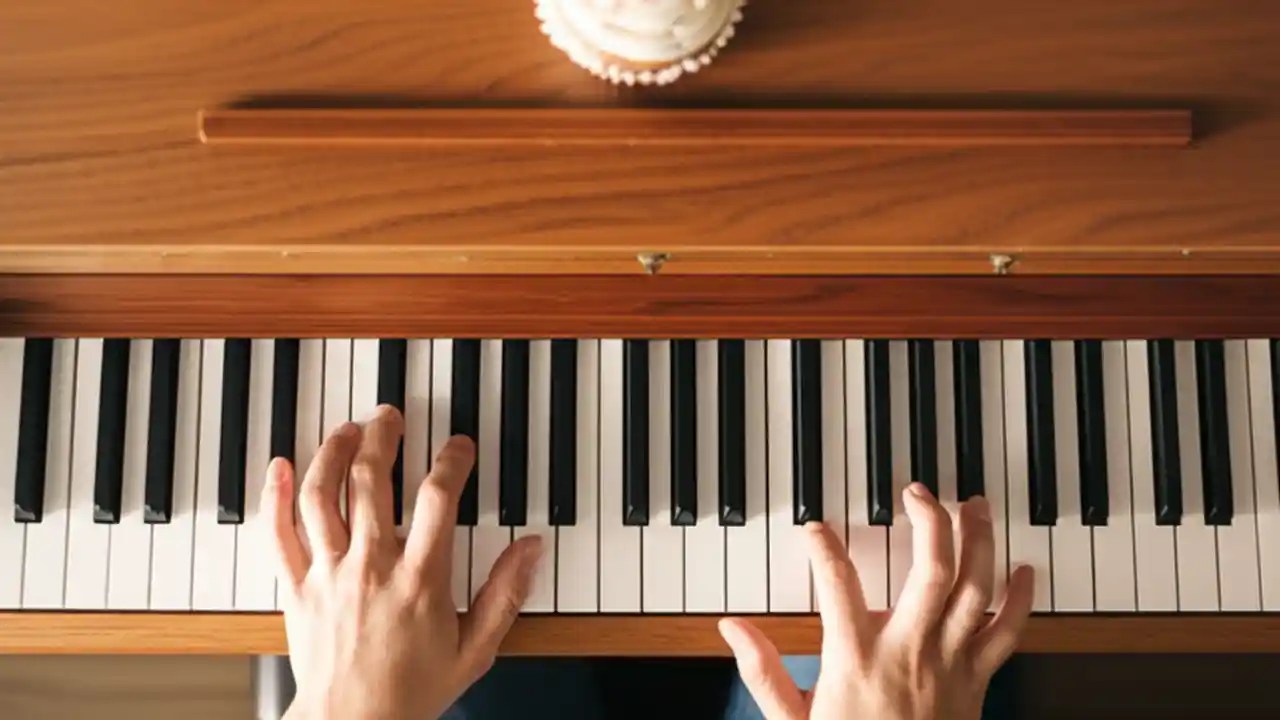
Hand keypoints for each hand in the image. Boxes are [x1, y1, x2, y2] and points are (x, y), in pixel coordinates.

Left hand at [263, 405, 543, 719]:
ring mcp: (329, 574)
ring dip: (333, 452)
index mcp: (419, 579)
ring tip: (347, 430)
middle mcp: (370, 567)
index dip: (450, 460)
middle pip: (371, 480)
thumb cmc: (411, 692)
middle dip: (382, 437)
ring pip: (321, 495)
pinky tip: (279, 466)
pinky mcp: (297, 588)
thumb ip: (506, 594)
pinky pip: (277, 533)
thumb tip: (531, 549)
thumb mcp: (476, 649)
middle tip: (390, 416)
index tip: (458, 446)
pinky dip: (274, 495)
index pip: (437, 498)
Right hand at [719, 484, 1033, 719]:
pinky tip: (1024, 571)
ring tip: (974, 506)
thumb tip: (733, 629)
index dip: (823, 546)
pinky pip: (1007, 634)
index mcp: (856, 659)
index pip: (837, 582)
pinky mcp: (977, 683)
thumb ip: (763, 672)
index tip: (814, 528)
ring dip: (979, 541)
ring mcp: (950, 665)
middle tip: (917, 492)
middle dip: (928, 519)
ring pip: (974, 588)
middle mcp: (909, 652)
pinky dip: (1020, 600)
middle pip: (929, 568)